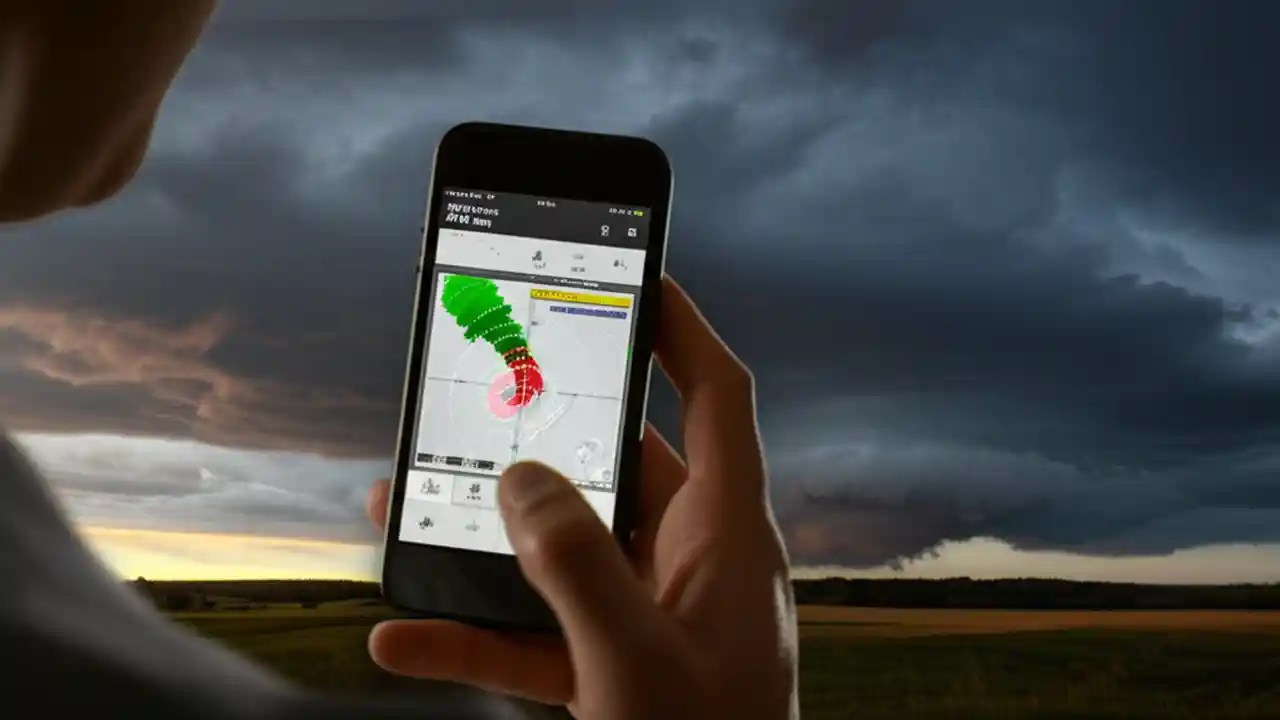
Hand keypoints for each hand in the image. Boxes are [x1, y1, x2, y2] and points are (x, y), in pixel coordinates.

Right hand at [364, 275, 797, 718]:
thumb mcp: (634, 662)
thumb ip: (575, 566)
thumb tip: (520, 478)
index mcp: (729, 539)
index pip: (717, 400)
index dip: (683, 329)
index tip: (637, 275)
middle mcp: (694, 566)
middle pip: (622, 467)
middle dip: (546, 434)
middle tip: (484, 387)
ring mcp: (652, 619)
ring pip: (565, 551)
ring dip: (488, 536)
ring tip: (404, 504)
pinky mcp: (616, 673)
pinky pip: (540, 636)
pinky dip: (478, 634)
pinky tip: (402, 641)